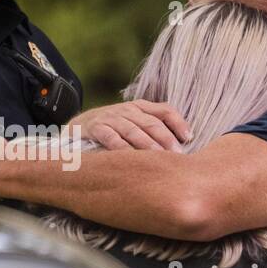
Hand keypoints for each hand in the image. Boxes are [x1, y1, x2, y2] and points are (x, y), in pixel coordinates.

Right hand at [68, 100, 191, 150]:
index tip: (189, 139)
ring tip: (160, 158)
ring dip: (148, 145)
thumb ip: (153, 131)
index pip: (165, 110)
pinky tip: (130, 159)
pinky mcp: (95, 128)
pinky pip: (111, 138)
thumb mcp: (133, 124)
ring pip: (133, 130)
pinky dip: (121, 148)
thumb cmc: (113, 129)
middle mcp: (127, 110)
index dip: (179, 123)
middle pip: (151, 122)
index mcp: (140, 107)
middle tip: (178, 155)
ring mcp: (110, 118)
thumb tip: (182, 148)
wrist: (77, 127)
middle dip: (166, 139)